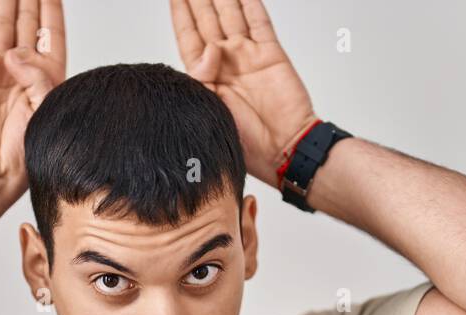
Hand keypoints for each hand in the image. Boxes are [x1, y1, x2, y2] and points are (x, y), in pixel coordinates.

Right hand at [0, 0, 66, 192]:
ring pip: (3, 24)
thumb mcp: (46, 109)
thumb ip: (38, 76)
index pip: (50, 33)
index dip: (50, 7)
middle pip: (26, 22)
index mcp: (47, 77)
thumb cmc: (24, 149)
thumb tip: (14, 53)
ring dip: (6, 0)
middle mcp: (23, 70)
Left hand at [169, 0, 317, 185]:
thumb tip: (210, 47)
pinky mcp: (270, 54)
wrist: (282, 149)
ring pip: (231, 15)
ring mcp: (248, 56)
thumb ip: (201, 76)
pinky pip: (259, 21)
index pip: (189, 37)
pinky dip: (251, 2)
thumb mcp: (209, 109)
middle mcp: (227, 63)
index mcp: (207, 77)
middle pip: (208, 20)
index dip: (182, 14)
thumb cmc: (247, 140)